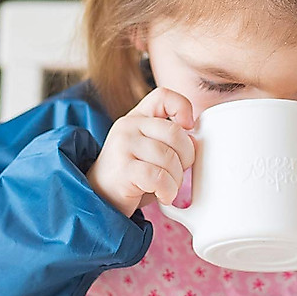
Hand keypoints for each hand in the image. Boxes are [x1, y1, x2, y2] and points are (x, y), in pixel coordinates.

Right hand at [87, 87, 195, 215]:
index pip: (163, 96)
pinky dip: (168, 190)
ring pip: (169, 157)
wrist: (101, 199)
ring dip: (176, 180)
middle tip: (177, 172)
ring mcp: (123, 146)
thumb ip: (169, 140)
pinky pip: (159, 177)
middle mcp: (128, 126)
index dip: (183, 107)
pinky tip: (163, 195)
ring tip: (168, 187)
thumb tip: (195, 141)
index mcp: (137, 117)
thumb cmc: (133, 176)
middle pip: (175, 132)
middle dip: (186, 158)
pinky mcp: (123, 169)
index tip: (188, 128)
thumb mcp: (150, 150)